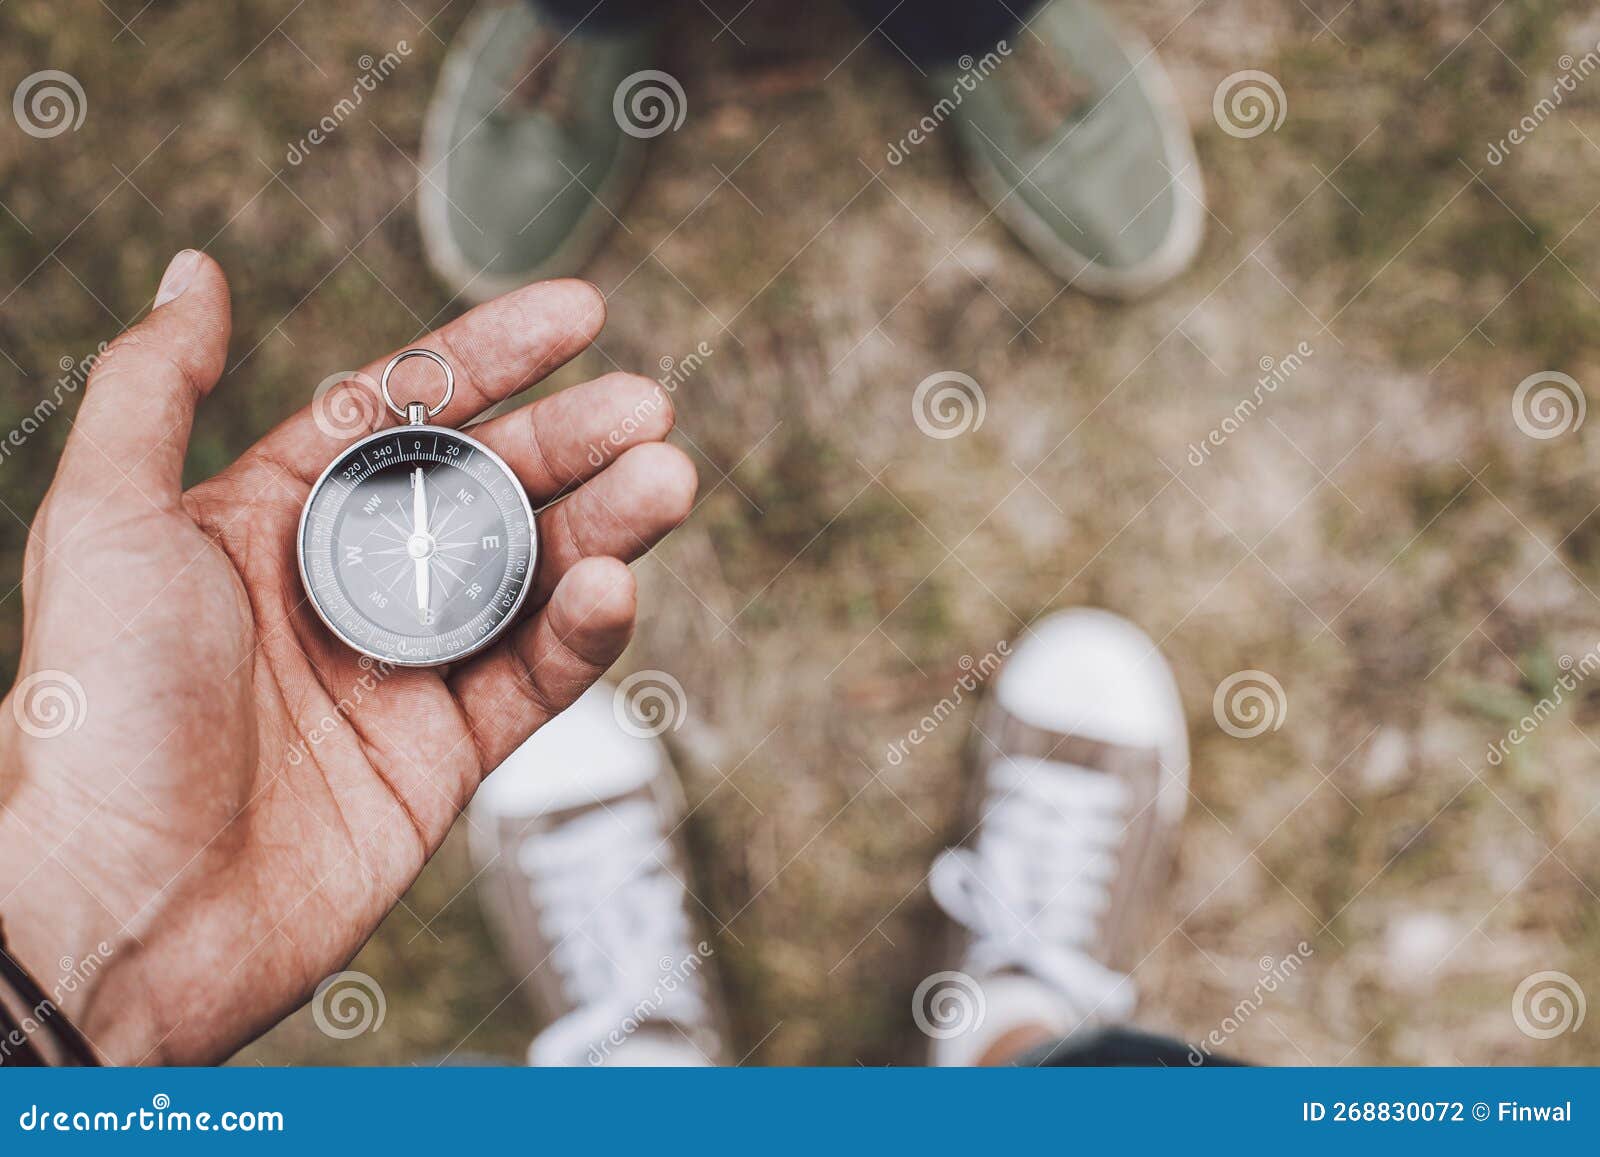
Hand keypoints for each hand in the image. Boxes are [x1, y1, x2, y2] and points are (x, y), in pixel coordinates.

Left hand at [0, 251, 695, 1063]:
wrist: (125, 907)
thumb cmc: (96, 711)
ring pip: (530, 577)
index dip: (494, 356)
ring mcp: (403, 673)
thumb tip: (194, 271)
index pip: (406, 409)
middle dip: (573, 440)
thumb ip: (153, 387)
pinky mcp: (445, 758)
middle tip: (650, 406)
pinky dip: (582, 632)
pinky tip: (611, 585)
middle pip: (487, 488)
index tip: (582, 316)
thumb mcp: (105, 520)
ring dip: (605, 524)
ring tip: (668, 478)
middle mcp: (348, 588)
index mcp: (276, 519)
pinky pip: (533, 679)